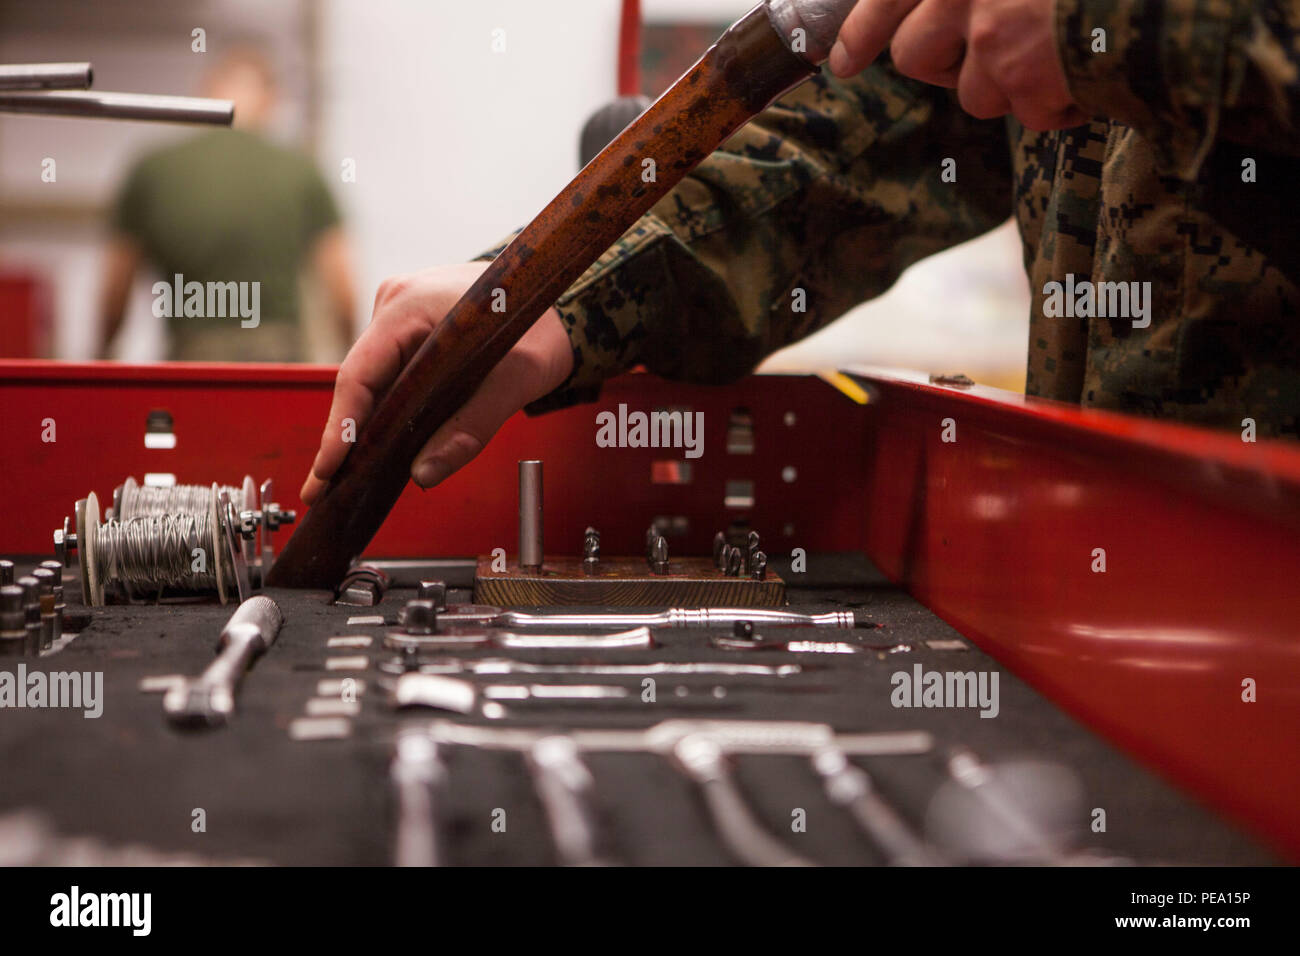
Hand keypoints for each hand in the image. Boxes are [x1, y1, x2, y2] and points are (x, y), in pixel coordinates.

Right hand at [300, 261, 573, 504]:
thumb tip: (425, 471)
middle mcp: (396, 303)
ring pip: (371, 380)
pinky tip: (376, 449)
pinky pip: (387, 374)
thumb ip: (472, 427)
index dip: (341, 427)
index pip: (360, 373)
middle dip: (344, 437)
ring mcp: (398, 313)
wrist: (557, 299)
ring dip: (362, 427)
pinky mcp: (407, 328)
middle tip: (325, 489)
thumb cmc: (541, 327)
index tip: (327, 469)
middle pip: (358, 379)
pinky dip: (383, 411)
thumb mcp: (516, 381)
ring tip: (343, 479)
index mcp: (412, 304)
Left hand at [828, 0, 1086, 130]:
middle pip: (916, 56)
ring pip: (973, 93)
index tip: (842, 64)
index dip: (859, 35)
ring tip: (1064, 52)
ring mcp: (986, 25)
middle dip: (951, 67)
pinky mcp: (1019, 66)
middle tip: (999, 53)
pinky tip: (1090, 75)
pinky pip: (1025, 113)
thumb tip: (951, 21)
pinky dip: (1061, 107)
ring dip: (1015, 88)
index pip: (884, 0)